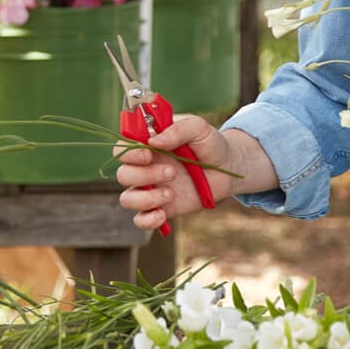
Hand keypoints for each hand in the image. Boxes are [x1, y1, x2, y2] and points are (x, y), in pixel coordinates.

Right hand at [114, 114, 237, 231]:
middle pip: (123, 175)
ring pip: (127, 198)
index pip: (122, 149)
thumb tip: (153, 142)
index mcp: (149, 146)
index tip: (149, 154)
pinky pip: (140, 220)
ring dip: (146, 198)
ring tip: (172, 193)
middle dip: (144, 175)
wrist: (227, 169)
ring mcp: (152, 189)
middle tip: (172, 172)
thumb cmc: (210, 144)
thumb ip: (177, 130)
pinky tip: (162, 214)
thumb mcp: (199, 128)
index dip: (129, 153)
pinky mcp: (161, 208)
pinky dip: (147, 220)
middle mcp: (145, 167)